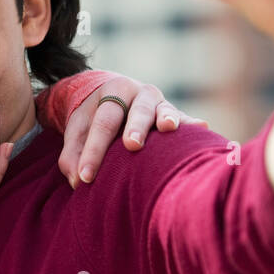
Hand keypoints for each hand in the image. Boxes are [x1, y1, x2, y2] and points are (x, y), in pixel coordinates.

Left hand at [57, 76, 207, 187]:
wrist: (113, 97)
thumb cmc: (93, 121)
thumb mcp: (77, 132)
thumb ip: (72, 155)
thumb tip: (77, 181)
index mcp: (112, 92)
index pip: (102, 123)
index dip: (93, 151)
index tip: (85, 178)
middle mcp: (139, 94)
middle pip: (137, 111)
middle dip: (135, 127)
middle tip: (132, 145)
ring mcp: (160, 104)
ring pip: (164, 109)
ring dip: (167, 118)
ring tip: (168, 128)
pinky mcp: (175, 115)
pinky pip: (184, 118)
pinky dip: (191, 123)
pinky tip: (202, 128)